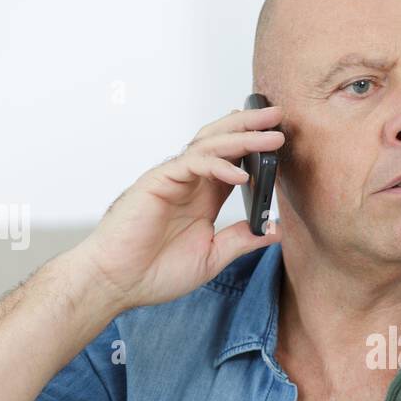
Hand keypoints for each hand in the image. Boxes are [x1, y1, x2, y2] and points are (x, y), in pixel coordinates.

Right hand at [75, 103, 285, 310]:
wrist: (118, 283)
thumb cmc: (156, 272)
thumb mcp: (212, 257)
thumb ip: (241, 240)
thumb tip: (275, 230)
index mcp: (203, 198)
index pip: (235, 163)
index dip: (257, 150)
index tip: (282, 143)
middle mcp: (190, 183)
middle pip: (223, 143)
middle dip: (251, 127)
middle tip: (279, 117)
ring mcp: (174, 179)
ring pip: (210, 145)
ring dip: (242, 137)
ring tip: (271, 133)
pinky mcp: (159, 182)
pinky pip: (193, 163)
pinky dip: (218, 165)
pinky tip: (241, 174)